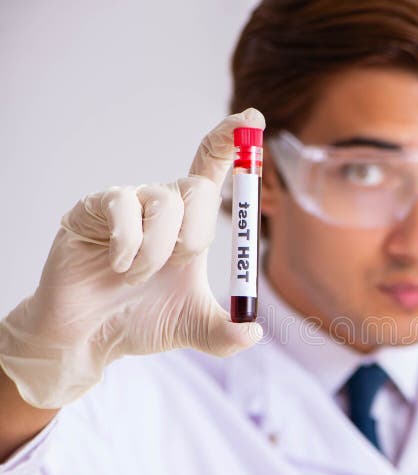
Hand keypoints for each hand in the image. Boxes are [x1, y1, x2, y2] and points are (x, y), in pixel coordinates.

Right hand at [0, 109, 264, 409]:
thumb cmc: (142, 321)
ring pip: (165, 203)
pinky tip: (114, 266)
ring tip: (134, 277)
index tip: (252, 118)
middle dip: (199, 232)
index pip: (213, 170)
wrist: (90, 338)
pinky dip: (128, 246)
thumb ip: (228, 333)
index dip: (231, 142)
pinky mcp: (93, 209)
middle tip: (179, 262)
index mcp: (190, 223)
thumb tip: (253, 333)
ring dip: (157, 252)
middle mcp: (162, 205)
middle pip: (198, 186)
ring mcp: (127, 203)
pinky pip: (123, 209)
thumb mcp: (196, 329)